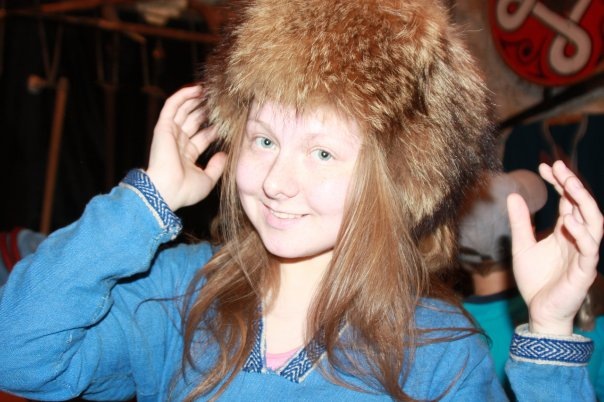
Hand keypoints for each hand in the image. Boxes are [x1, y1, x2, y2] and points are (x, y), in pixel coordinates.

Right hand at [146, 85, 226, 210]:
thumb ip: (217, 167)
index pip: (202, 137)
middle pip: (193, 121)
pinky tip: (196, 88)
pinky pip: (172, 106)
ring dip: (194, 99)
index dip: (213, 128)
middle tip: (218, 102)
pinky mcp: (163, 127)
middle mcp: (177, 144)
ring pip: (183, 110)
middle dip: (205, 111)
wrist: (168, 190)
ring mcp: (170, 134)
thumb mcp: (207, 179)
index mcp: (186, 156)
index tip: (227, 121)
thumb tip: (225, 155)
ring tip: (208, 90)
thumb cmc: (185, 190)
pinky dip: (183, 95)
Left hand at [507, 160, 602, 334]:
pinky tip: (569, 220)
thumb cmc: (535, 280)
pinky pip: (589, 249)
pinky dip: (581, 233)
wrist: (539, 311)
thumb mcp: (522, 246)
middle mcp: (578, 239)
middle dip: (573, 185)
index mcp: (565, 232)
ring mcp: (584, 253)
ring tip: (568, 184)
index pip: (567, 201)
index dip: (559, 183)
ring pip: (594, 223)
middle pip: (583, 206)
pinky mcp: (584, 270)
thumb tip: (514, 194)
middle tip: (559, 168)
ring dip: (583, 202)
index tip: (545, 167)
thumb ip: (520, 223)